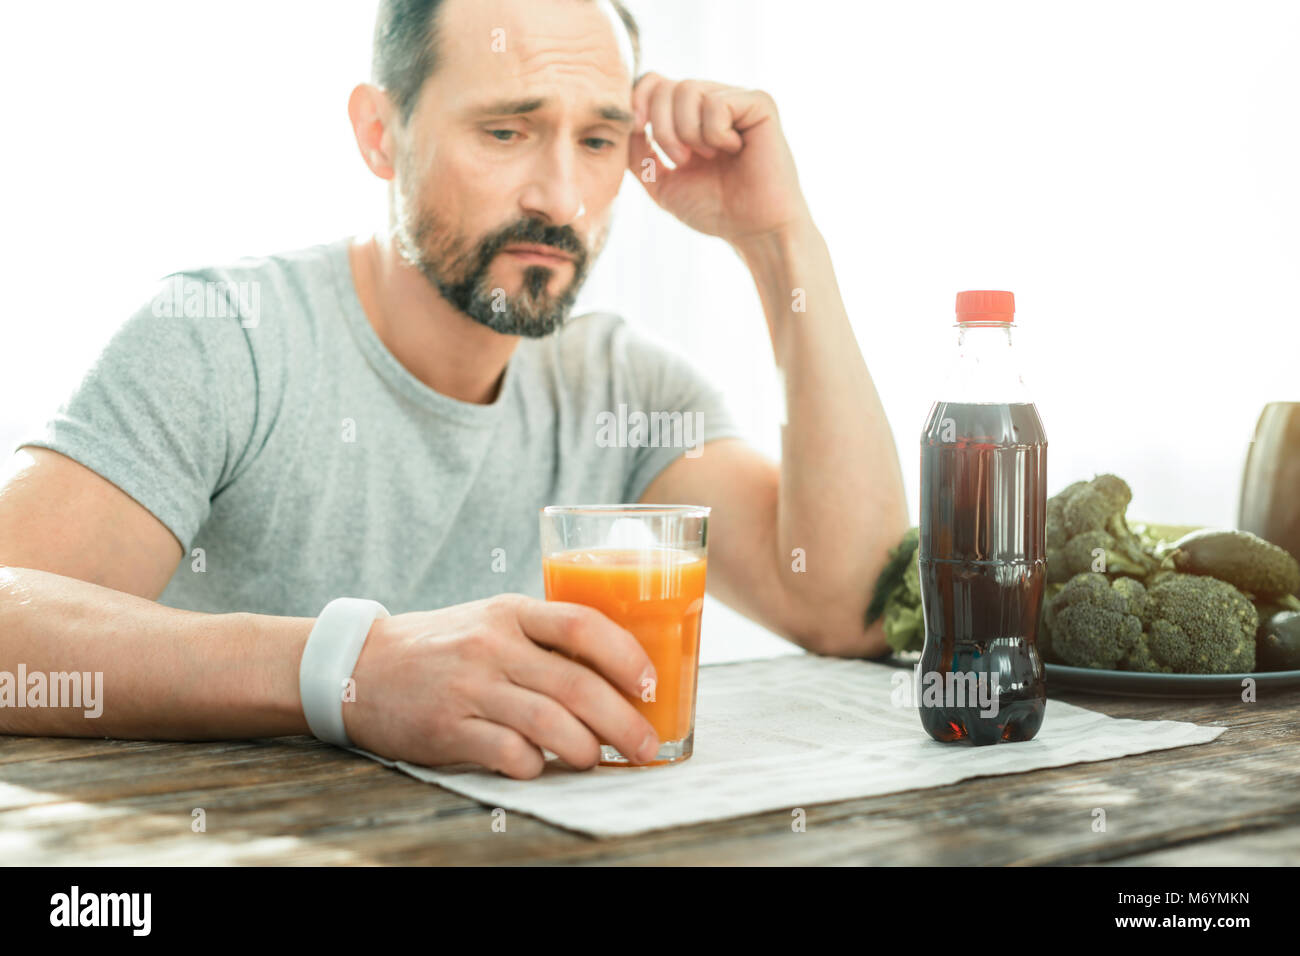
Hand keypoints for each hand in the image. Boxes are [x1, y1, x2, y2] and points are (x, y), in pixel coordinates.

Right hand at [342, 593, 660, 778]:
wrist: (361, 666)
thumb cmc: (443, 646)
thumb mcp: (492, 621)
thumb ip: (543, 637)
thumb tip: (619, 671)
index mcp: (511, 612)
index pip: (582, 624)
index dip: (626, 656)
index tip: (651, 685)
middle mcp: (493, 645)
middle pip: (577, 684)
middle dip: (622, 721)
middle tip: (644, 745)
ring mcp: (469, 687)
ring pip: (550, 723)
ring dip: (585, 750)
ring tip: (594, 760)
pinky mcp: (448, 728)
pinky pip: (509, 753)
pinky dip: (535, 766)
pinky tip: (540, 766)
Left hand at [627, 73, 811, 246]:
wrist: (753, 229)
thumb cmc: (714, 209)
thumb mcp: (661, 182)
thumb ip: (638, 153)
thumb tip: (626, 121)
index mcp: (690, 116)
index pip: (654, 83)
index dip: (638, 99)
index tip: (637, 129)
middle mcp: (713, 100)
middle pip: (666, 86)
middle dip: (663, 128)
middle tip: (681, 160)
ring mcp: (736, 98)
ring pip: (688, 90)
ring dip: (689, 133)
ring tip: (709, 157)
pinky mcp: (759, 103)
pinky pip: (717, 102)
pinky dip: (716, 134)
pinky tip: (735, 150)